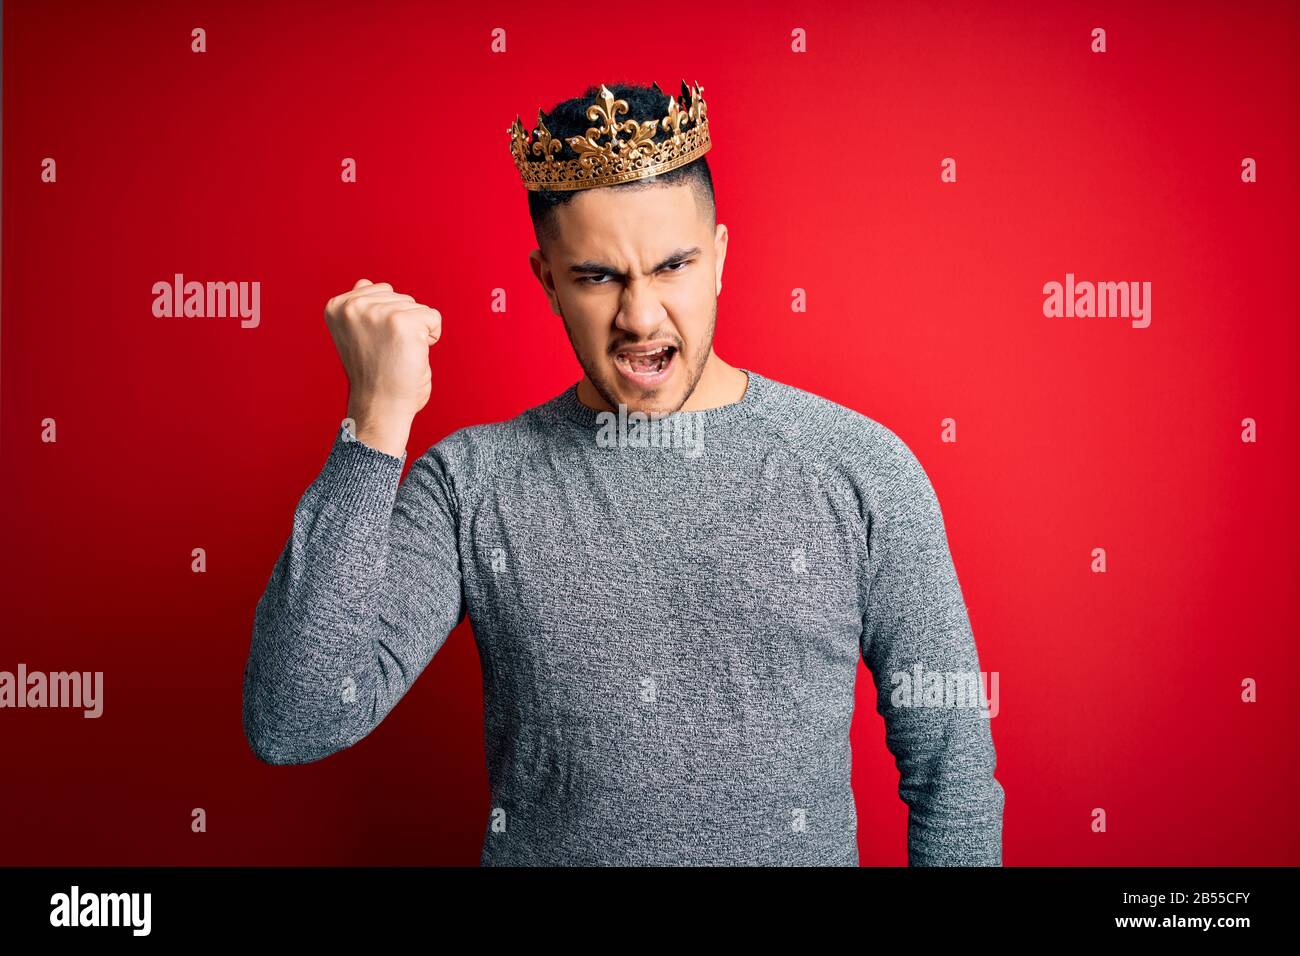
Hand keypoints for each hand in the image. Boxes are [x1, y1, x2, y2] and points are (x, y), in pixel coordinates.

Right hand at [324, 278, 441, 456]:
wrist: (381, 407)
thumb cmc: (375, 375)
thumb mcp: (357, 334)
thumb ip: (361, 307)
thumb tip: (367, 282)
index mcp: (337, 306)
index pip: (380, 290)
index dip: (387, 321)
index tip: (374, 345)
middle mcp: (353, 305)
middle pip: (401, 297)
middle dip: (403, 325)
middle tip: (388, 354)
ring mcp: (377, 312)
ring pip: (418, 308)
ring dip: (416, 333)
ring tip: (397, 356)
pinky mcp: (401, 322)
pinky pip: (433, 318)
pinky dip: (430, 337)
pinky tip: (412, 355)